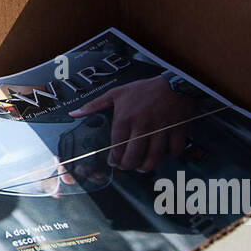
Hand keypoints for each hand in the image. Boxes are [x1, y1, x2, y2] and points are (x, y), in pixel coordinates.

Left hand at [68, 76, 196, 172]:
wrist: (174, 82)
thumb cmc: (144, 89)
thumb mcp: (116, 93)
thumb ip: (94, 105)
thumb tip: (74, 113)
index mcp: (125, 117)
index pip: (117, 147)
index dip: (114, 159)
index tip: (113, 162)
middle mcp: (142, 125)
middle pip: (133, 156)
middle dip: (128, 166)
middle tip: (126, 166)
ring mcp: (161, 129)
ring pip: (153, 158)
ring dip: (146, 167)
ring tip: (141, 167)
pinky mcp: (177, 130)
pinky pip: (173, 151)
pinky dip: (169, 157)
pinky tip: (162, 156)